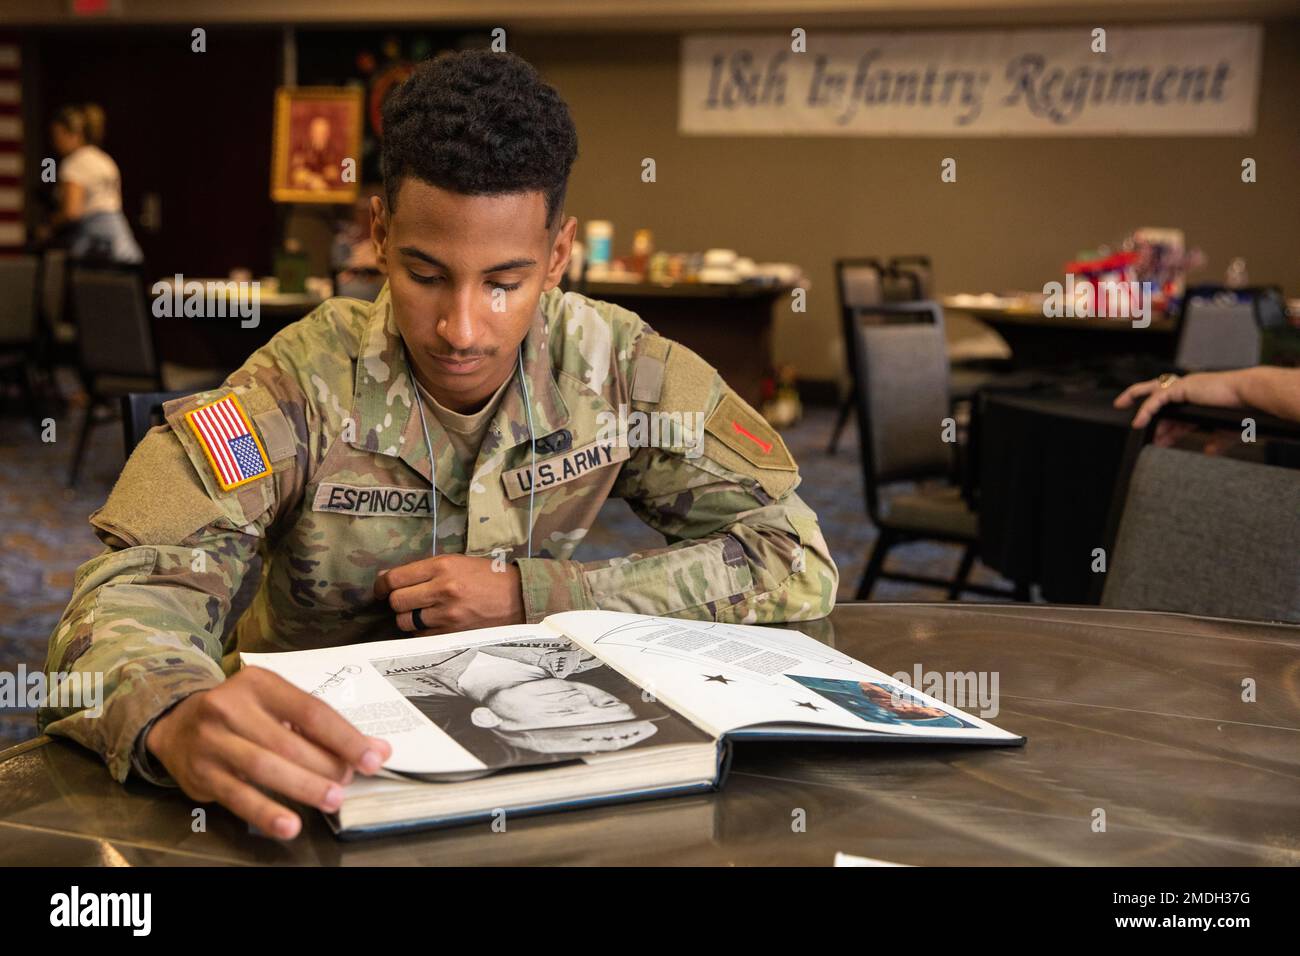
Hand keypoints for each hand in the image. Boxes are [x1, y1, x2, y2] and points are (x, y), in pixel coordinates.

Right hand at [145, 666, 391, 839]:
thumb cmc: (242, 715)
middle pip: (289, 740)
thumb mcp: (278, 707)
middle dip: (325, 765)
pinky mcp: (201, 773)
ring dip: (303, 787)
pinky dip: (266, 813)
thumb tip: (377, 751)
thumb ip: (323, 729)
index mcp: (260, 683)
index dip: (345, 737)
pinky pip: (238, 796)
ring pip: (265, 767)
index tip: (373, 759)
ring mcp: (213, 741)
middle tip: (347, 782)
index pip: (311, 711)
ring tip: (332, 800)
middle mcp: (231, 707)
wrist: (176, 724)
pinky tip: (290, 825)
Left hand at [374, 554, 525, 633]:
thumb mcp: (457, 562)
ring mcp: (447, 615)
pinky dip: (421, 631)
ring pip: (406, 622)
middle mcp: (442, 590)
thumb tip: (386, 578)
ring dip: (408, 618)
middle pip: (396, 602)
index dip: (381, 585)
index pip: (395, 578)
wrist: (519, 597)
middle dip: (397, 602)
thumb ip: (423, 570)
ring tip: (421, 613)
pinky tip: (433, 624)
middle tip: (406, 601)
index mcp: (443, 566)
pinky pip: (421, 636)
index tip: (380, 589)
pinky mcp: (453, 634)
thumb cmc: (487, 577)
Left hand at [1114, 371, 1243, 431]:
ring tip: (1123, 411)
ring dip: (1136, 401)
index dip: (1167, 429)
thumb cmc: (1243, 409)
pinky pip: (1157, 400)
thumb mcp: (1224, 430)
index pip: (1176, 414)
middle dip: (1144, 406)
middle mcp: (1189, 390)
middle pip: (1159, 395)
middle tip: (1134, 421)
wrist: (1251, 396)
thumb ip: (1215, 441)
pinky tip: (1139, 423)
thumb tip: (1208, 452)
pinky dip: (1146, 411)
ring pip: (1152, 391)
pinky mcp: (1182, 387)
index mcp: (1198, 399)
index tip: (1161, 442)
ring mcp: (1184, 386)